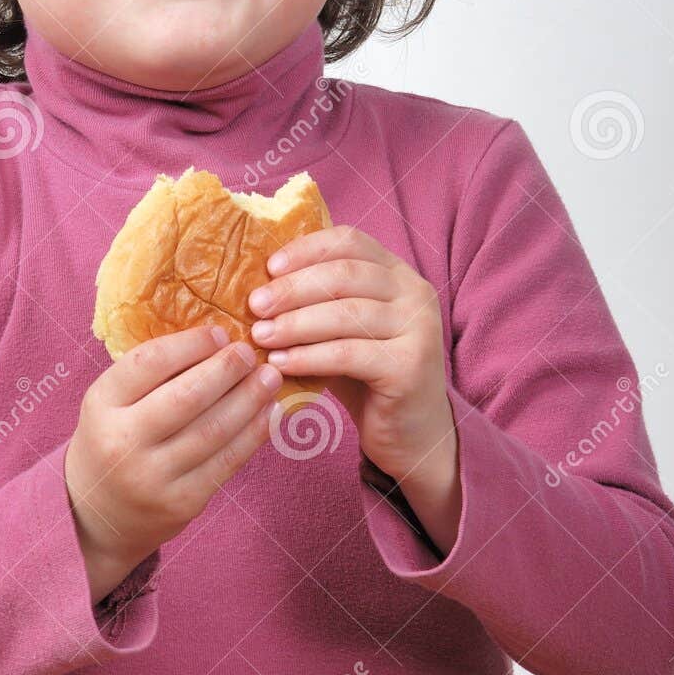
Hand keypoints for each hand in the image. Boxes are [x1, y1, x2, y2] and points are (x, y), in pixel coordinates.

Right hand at [65, 324, 282, 602]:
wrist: (96, 513)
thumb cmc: (112, 438)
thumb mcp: (112, 401)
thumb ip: (152, 374)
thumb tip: (216, 340)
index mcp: (102, 404)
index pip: (150, 363)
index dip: (191, 344)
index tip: (220, 333)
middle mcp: (124, 441)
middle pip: (187, 397)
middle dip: (226, 369)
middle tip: (249, 352)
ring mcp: (153, 477)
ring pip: (213, 430)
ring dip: (249, 399)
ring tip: (269, 377)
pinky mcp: (182, 503)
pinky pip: (226, 463)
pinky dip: (253, 434)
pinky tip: (268, 413)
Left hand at [248, 225, 461, 550]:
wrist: (411, 434)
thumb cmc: (367, 377)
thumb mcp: (344, 329)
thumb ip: (318, 302)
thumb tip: (256, 286)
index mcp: (398, 272)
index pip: (349, 241)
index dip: (306, 249)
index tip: (268, 267)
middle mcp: (415, 292)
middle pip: (344, 275)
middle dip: (292, 288)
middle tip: (254, 304)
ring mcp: (419, 328)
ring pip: (345, 314)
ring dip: (295, 323)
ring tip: (260, 335)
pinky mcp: (411, 365)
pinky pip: (348, 353)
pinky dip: (308, 357)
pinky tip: (280, 364)